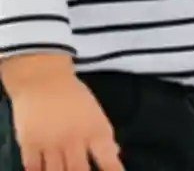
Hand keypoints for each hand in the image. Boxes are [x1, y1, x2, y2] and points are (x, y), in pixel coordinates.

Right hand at [0, 55, 122, 170]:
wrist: (42, 79)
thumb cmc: (72, 95)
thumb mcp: (95, 113)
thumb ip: (104, 136)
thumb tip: (115, 153)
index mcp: (95, 130)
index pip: (108, 159)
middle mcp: (74, 139)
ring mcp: (51, 143)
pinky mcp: (30, 144)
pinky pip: (34, 168)